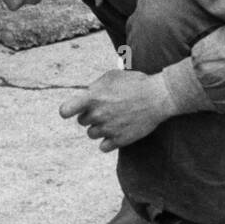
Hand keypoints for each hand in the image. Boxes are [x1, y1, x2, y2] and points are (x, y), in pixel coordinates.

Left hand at [59, 70, 174, 151]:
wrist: (159, 96)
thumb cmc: (135, 83)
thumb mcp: (112, 76)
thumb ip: (95, 87)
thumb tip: (85, 95)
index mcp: (93, 97)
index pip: (66, 111)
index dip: (67, 111)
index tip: (73, 110)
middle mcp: (98, 114)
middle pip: (82, 121)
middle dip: (91, 115)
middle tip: (107, 109)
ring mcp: (108, 129)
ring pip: (92, 134)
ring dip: (100, 128)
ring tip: (115, 118)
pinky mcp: (119, 140)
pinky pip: (103, 147)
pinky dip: (109, 141)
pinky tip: (118, 131)